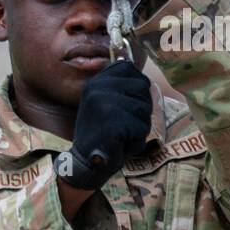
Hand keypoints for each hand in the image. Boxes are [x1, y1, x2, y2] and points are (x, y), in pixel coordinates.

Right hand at [63, 61, 152, 190]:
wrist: (85, 163)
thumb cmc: (102, 135)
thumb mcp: (105, 103)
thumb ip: (119, 86)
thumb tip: (136, 66)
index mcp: (96, 82)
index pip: (129, 69)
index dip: (136, 88)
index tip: (123, 106)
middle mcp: (98, 88)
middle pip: (142, 88)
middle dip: (140, 110)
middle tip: (120, 125)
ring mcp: (104, 104)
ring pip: (144, 109)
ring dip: (139, 127)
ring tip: (119, 135)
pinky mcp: (112, 122)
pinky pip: (141, 129)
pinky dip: (135, 142)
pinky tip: (118, 145)